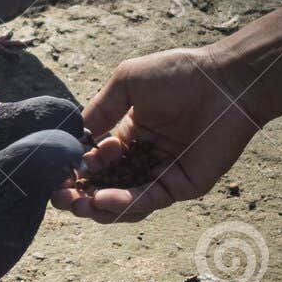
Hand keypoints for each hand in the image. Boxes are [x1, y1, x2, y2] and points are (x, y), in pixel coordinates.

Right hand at [50, 47, 260, 222]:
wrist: (224, 81)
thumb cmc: (177, 74)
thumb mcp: (126, 83)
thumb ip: (100, 110)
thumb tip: (76, 137)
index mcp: (127, 137)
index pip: (94, 164)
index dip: (74, 171)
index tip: (58, 172)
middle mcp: (142, 160)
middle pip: (104, 188)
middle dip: (79, 196)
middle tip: (61, 198)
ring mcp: (162, 175)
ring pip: (123, 203)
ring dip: (97, 207)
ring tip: (80, 203)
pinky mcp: (181, 186)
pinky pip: (147, 201)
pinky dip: (123, 203)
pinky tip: (103, 198)